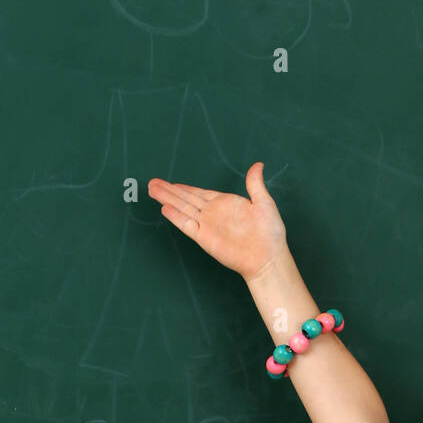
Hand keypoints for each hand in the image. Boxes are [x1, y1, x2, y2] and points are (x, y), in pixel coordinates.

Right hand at [147, 162, 287, 280]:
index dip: (184, 188)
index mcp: (225, 203)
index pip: (199, 193)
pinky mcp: (205, 238)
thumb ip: (255, 184)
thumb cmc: (270, 233)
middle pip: (186, 198)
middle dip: (169, 190)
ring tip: (152, 190)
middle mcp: (213, 213)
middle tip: (152, 182)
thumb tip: (257, 165)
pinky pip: (187, 224)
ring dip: (167, 199)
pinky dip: (175, 216)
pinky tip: (164, 208)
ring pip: (182, 208)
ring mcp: (207, 225)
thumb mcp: (264, 202)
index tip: (171, 183)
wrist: (268, 257)